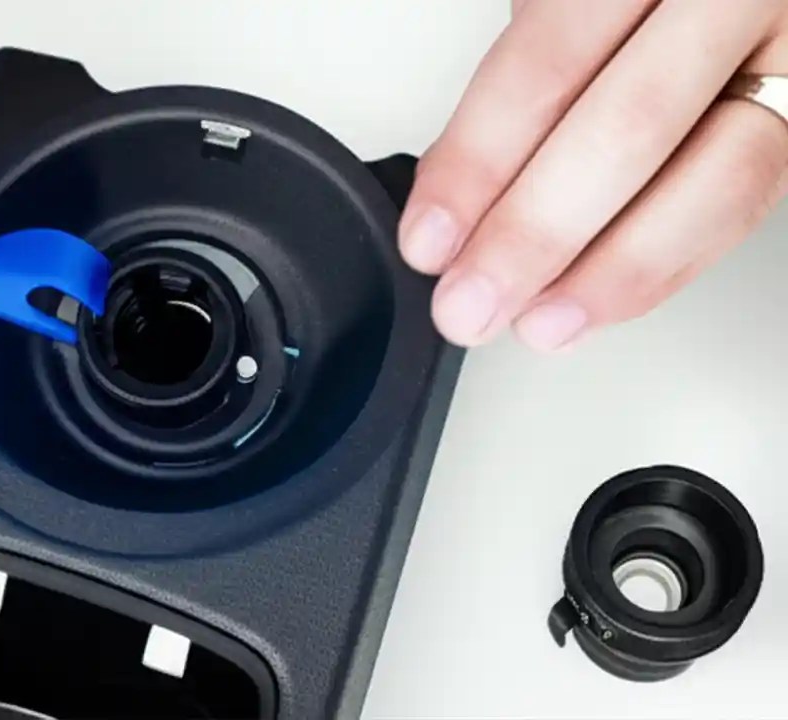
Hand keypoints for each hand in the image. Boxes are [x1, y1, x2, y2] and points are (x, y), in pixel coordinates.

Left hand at [400, 0, 787, 351]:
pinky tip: (599, 298)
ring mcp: (787, 55)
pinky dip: (667, 263)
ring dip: (611, 272)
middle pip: (630, 124)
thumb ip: (524, 81)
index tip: (429, 238)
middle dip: (534, 234)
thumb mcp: (564, 4)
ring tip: (537, 322)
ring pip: (719, 178)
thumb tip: (452, 194)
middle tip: (471, 302)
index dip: (480, 160)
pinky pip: (749, 201)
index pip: (548, 61)